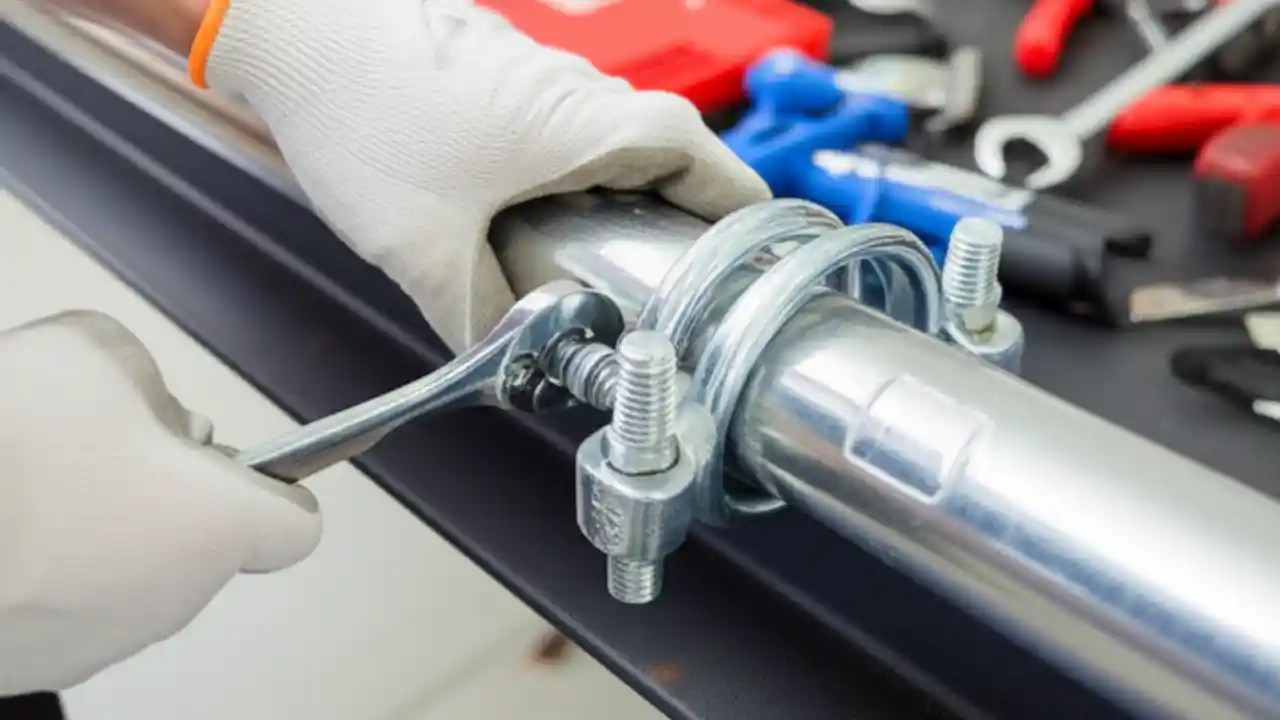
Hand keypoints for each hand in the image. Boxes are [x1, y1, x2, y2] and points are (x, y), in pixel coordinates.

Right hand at [0, 312, 320, 694]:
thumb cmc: (6, 445)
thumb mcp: (93, 352)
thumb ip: (146, 379)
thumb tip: (150, 412)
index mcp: (217, 527)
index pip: (294, 527)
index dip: (271, 487)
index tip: (230, 463)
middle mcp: (175, 599)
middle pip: (203, 540)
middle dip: (168, 491)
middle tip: (101, 447)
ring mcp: (102, 642)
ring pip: (132, 573)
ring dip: (103, 529)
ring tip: (35, 483)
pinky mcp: (35, 665)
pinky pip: (66, 604)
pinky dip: (46, 569)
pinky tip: (6, 524)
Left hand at [194, 0, 770, 349]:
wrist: (288, 29)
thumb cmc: (360, 109)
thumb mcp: (423, 248)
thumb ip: (475, 319)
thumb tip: (510, 365)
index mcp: (591, 126)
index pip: (711, 166)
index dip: (743, 221)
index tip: (753, 264)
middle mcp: (581, 94)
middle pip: (671, 161)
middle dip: (678, 228)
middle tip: (667, 288)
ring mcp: (542, 80)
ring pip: (614, 149)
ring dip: (617, 206)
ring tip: (597, 267)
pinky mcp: (503, 81)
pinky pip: (564, 137)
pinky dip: (567, 184)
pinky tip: (525, 225)